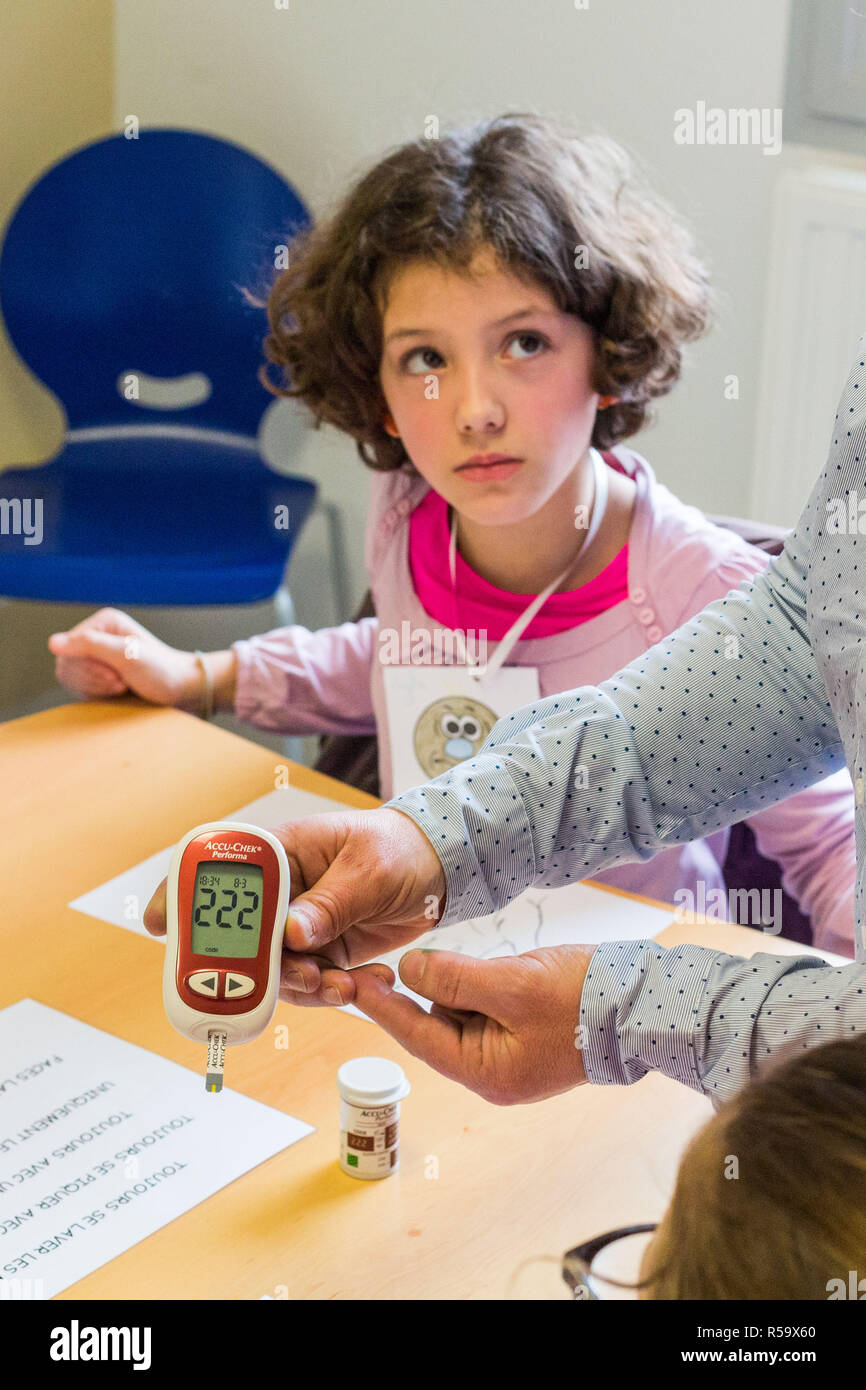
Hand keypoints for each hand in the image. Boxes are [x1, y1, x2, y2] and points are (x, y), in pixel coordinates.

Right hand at [48, 608, 202, 709]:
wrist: (182, 691)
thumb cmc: (161, 671)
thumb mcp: (126, 656)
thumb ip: (89, 646)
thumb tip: (52, 643)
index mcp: (103, 623)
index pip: (69, 647)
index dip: (89, 667)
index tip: (116, 674)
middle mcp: (97, 637)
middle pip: (67, 663)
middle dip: (93, 679)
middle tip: (121, 682)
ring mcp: (96, 657)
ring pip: (71, 677)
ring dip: (95, 688)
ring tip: (122, 687)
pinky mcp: (98, 675)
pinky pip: (79, 688)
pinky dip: (95, 694)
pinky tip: (117, 693)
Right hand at [143, 808, 447, 1005]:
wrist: (440, 870)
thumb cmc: (400, 848)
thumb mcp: (369, 869)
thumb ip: (331, 902)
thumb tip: (292, 934)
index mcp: (282, 853)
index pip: (218, 869)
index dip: (181, 895)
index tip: (163, 926)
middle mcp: (282, 892)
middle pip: (239, 936)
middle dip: (258, 968)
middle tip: (300, 977)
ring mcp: (298, 926)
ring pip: (274, 970)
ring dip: (305, 987)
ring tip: (344, 984)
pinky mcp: (320, 953)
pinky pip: (308, 984)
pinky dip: (330, 993)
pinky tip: (361, 984)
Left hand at [349, 945, 594, 1103]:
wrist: (643, 1004)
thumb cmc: (581, 997)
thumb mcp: (510, 983)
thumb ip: (453, 978)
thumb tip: (408, 971)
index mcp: (485, 1073)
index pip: (416, 1035)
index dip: (382, 1006)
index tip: (352, 981)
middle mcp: (492, 1072)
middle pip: (436, 1024)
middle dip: (427, 988)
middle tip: (410, 954)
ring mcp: (510, 1055)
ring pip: (460, 1012)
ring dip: (459, 983)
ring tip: (489, 964)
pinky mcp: (524, 1035)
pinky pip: (485, 1008)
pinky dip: (479, 985)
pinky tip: (496, 967)